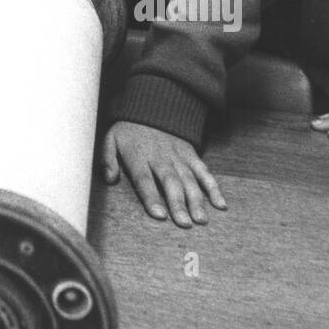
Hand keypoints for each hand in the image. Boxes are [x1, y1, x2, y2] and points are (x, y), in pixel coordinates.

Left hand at [100, 121, 225, 227]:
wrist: (152, 105)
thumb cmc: (128, 130)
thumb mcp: (110, 138)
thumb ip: (107, 158)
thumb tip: (108, 178)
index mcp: (139, 156)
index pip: (144, 179)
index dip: (151, 197)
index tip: (159, 215)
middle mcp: (160, 157)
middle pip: (170, 181)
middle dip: (178, 203)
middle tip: (184, 224)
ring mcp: (178, 155)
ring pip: (189, 179)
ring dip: (196, 199)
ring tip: (201, 219)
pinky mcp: (191, 154)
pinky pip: (204, 171)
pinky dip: (214, 187)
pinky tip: (220, 204)